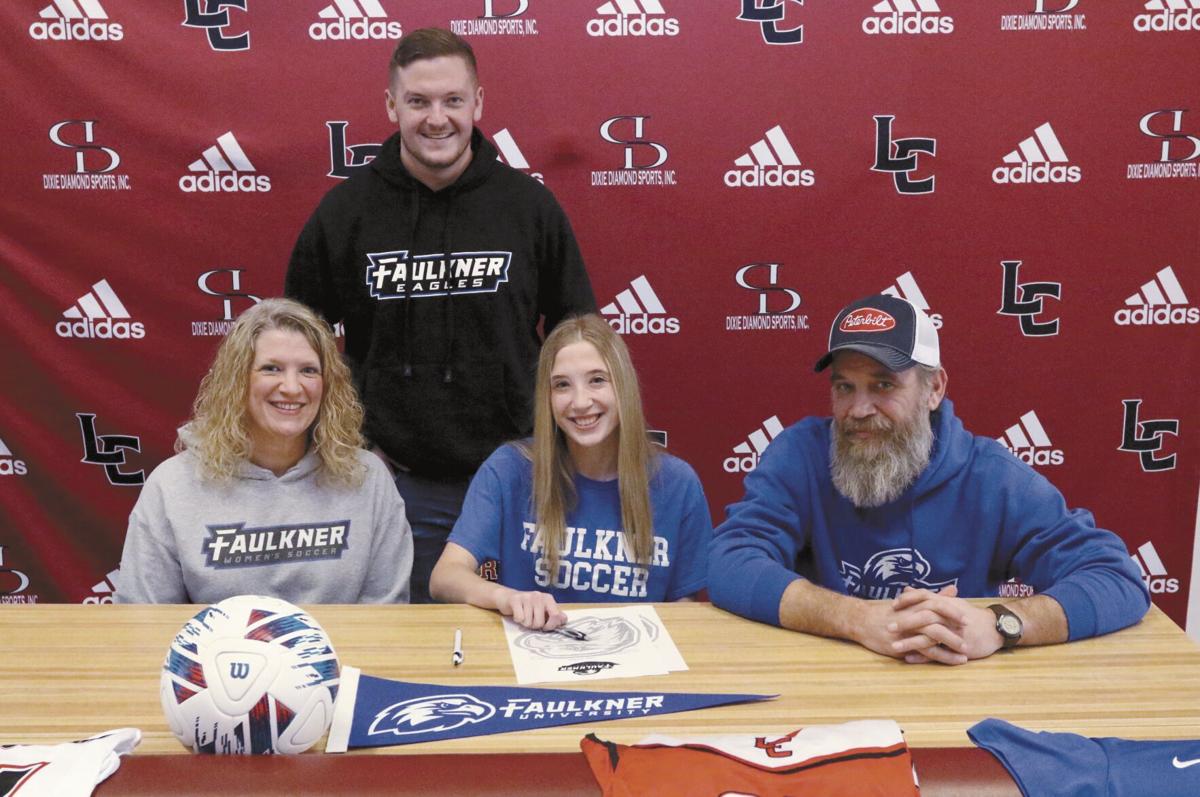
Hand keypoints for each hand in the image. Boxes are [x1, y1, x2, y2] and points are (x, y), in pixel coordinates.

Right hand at [494, 588, 567, 630]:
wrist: (507, 597)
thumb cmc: (527, 606)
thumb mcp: (542, 609)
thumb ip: (554, 614)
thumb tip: (563, 620)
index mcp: (548, 598)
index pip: (556, 615)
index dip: (550, 625)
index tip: (545, 627)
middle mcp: (538, 596)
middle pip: (540, 622)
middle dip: (534, 626)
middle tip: (530, 620)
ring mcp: (527, 597)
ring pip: (529, 622)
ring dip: (525, 623)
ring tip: (523, 616)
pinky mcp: (515, 599)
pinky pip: (519, 618)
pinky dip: (517, 620)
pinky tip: (517, 614)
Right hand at [852, 591, 968, 665]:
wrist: (861, 621)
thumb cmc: (886, 612)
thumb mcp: (909, 602)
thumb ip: (933, 597)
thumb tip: (953, 589)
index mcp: (914, 604)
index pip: (937, 604)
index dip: (953, 610)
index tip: (967, 617)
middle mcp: (912, 615)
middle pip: (938, 618)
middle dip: (955, 627)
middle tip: (969, 634)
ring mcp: (907, 629)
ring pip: (934, 635)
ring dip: (951, 644)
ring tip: (965, 652)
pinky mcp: (903, 643)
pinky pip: (924, 650)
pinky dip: (939, 656)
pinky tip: (949, 661)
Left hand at [888, 585, 1003, 664]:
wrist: (994, 628)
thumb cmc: (969, 615)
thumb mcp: (949, 602)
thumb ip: (926, 596)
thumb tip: (907, 589)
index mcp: (946, 603)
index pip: (924, 597)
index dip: (908, 600)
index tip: (893, 604)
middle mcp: (949, 616)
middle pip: (925, 616)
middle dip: (905, 622)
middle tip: (888, 626)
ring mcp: (954, 633)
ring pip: (929, 637)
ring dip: (910, 642)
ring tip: (893, 646)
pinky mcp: (958, 648)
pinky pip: (938, 653)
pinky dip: (922, 656)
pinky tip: (909, 658)